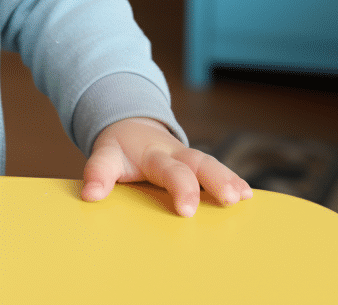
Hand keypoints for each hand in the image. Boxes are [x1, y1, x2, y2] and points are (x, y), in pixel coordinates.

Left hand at [81, 117, 251, 216]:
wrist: (132, 127)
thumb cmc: (120, 149)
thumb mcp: (106, 155)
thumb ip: (98, 173)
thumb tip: (89, 195)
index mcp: (153, 154)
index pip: (166, 170)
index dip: (177, 187)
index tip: (186, 210)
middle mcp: (175, 154)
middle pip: (197, 163)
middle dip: (212, 179)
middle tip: (227, 199)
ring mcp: (190, 159)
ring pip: (211, 165)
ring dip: (228, 179)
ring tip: (242, 197)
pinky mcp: (199, 166)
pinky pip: (219, 171)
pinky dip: (234, 181)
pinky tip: (248, 196)